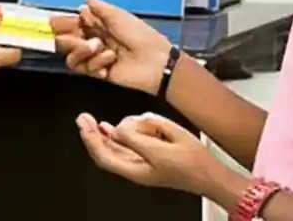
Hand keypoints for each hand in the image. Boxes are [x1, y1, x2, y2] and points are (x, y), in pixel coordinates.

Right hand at [51, 0, 172, 94]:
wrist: (154, 61)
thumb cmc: (138, 34)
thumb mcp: (119, 16)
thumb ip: (100, 9)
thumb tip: (85, 0)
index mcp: (99, 25)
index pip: (74, 24)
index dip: (64, 23)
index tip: (53, 22)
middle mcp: (94, 40)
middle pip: (68, 41)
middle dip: (69, 39)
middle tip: (78, 38)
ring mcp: (95, 57)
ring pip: (72, 56)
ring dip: (82, 50)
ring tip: (98, 47)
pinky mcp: (99, 73)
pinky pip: (85, 68)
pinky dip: (96, 63)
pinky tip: (110, 61)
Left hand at [76, 112, 226, 196]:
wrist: (209, 173)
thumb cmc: (191, 162)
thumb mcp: (162, 147)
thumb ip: (137, 138)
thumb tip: (118, 129)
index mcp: (136, 170)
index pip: (104, 155)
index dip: (90, 139)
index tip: (83, 123)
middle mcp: (135, 168)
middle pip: (105, 152)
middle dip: (92, 134)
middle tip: (83, 118)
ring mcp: (141, 163)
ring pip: (115, 148)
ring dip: (106, 133)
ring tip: (99, 122)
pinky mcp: (148, 157)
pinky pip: (127, 146)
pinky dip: (117, 135)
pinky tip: (110, 127)